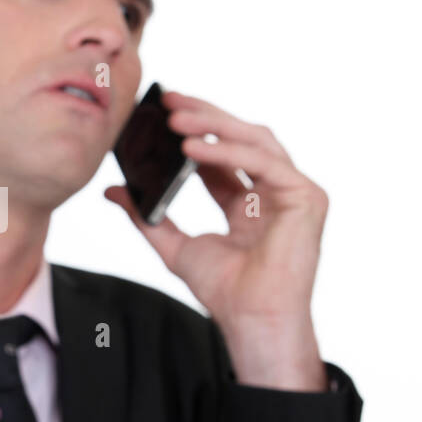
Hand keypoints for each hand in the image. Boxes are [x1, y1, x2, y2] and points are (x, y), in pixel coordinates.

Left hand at [105, 89, 327, 389]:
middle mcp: (272, 191)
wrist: (250, 320)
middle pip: (240, 138)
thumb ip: (146, 216)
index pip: (221, 152)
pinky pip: (264, 162)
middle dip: (205, 115)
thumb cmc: (224, 290)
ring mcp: (293, 192)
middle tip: (169, 101)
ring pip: (255, 140)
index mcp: (246, 201)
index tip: (162, 111)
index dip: (195, 129)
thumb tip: (114, 191)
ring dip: (215, 125)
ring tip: (176, 119)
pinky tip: (196, 148)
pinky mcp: (307, 197)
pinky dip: (229, 151)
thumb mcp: (173, 245)